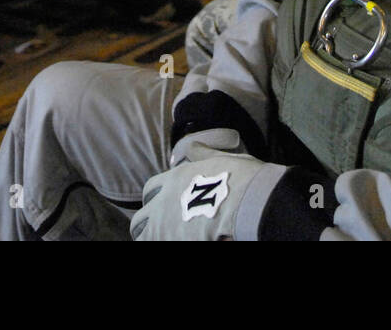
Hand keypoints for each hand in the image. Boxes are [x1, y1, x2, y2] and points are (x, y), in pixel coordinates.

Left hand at [131, 144, 269, 240]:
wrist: (250, 202)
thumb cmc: (241, 179)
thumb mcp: (219, 159)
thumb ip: (201, 154)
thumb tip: (190, 145)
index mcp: (173, 180)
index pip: (151, 190)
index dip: (155, 199)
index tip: (164, 206)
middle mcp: (163, 203)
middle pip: (140, 220)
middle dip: (148, 226)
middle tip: (162, 232)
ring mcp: (165, 227)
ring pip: (143, 237)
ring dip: (154, 238)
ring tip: (169, 239)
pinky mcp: (174, 241)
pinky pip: (156, 244)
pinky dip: (164, 243)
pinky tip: (184, 243)